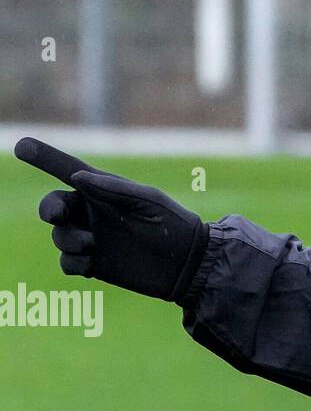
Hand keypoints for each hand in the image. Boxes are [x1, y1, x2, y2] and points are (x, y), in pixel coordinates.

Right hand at [14, 137, 210, 303]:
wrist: (188, 265)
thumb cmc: (173, 225)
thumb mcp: (149, 202)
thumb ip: (115, 189)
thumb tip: (78, 176)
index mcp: (106, 191)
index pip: (69, 171)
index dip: (45, 158)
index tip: (21, 145)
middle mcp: (94, 212)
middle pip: (52, 205)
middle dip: (48, 208)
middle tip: (57, 215)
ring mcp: (91, 238)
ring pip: (58, 235)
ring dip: (68, 239)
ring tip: (93, 244)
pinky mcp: (93, 264)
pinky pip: (67, 262)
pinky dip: (73, 262)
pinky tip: (92, 261)